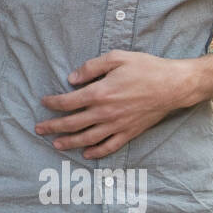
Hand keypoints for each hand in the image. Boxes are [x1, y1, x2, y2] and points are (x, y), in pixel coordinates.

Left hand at [35, 50, 189, 158]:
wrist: (174, 85)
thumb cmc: (146, 68)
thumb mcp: (116, 58)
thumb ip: (91, 67)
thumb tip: (72, 79)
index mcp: (100, 92)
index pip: (68, 102)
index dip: (52, 103)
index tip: (44, 102)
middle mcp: (105, 112)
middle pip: (72, 123)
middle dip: (53, 126)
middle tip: (39, 129)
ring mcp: (117, 125)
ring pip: (87, 138)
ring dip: (69, 142)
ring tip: (56, 144)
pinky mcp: (129, 132)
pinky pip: (109, 146)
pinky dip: (96, 152)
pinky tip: (86, 154)